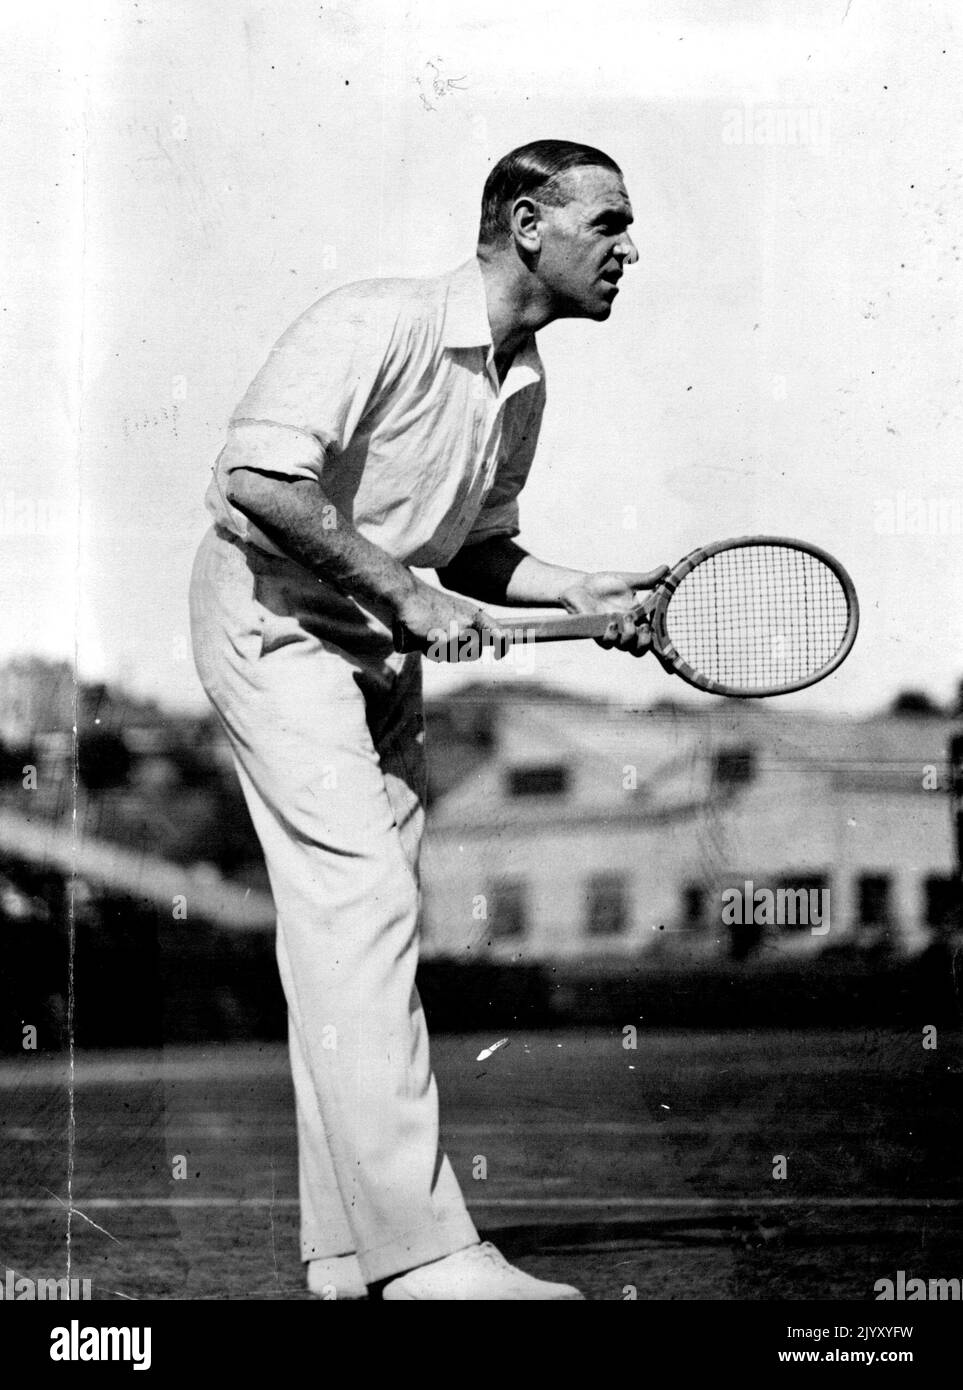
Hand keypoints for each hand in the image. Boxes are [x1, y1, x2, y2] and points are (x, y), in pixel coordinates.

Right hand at [395, 580, 509, 662]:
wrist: (409, 597)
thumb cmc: (430, 604)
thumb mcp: (455, 609)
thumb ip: (469, 624)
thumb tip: (484, 644)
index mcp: (475, 614)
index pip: (499, 634)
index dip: (503, 646)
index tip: (502, 653)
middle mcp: (470, 624)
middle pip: (475, 652)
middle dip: (462, 652)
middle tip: (446, 640)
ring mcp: (457, 634)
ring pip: (456, 656)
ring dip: (445, 652)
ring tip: (432, 635)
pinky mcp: (443, 642)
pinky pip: (440, 656)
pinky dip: (431, 652)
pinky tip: (424, 637)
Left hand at [558, 568, 667, 655]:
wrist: (581, 585)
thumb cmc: (605, 584)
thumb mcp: (629, 581)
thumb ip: (648, 579)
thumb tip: (666, 568)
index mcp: (638, 620)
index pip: (652, 638)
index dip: (663, 651)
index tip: (672, 655)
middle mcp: (626, 630)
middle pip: (640, 650)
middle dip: (645, 642)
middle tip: (645, 627)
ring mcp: (612, 633)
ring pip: (625, 647)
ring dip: (629, 634)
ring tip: (626, 617)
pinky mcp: (597, 634)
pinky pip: (607, 643)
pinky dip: (612, 635)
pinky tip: (612, 623)